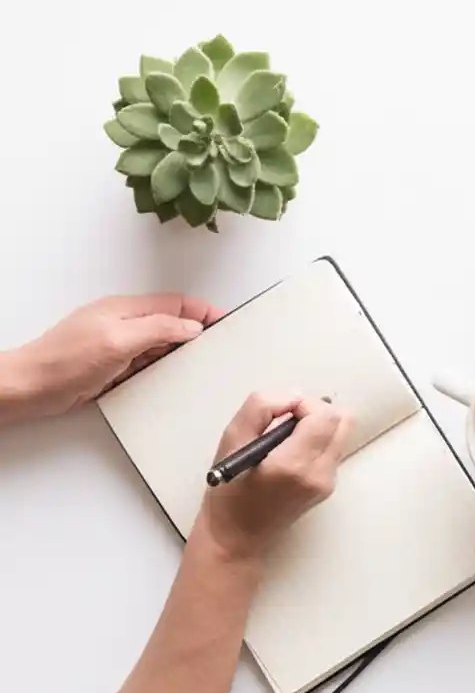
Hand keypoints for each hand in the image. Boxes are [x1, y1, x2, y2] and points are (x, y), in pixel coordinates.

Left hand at [0, 294, 223, 421]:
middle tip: (217, 349)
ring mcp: (118, 346)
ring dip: (178, 355)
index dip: (203, 311)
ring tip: (198, 367)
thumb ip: (158, 330)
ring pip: (160, 346)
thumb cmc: (64, 362)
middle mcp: (124, 324)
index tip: (226, 322)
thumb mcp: (119, 340)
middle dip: (195, 334)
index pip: (176, 303)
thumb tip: (191, 327)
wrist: (30, 389)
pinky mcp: (113, 367)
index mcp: (126, 309)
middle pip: (171, 324)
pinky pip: (146, 366)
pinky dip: (161, 371)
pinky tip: (169, 381)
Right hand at [196, 393, 352, 560]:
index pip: (326, 416)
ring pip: (341, 433)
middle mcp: (320, 474)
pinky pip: (333, 448)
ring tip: (285, 438)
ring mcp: (328, 482)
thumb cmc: (228, 492)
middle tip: (286, 420)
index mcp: (295, 464)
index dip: (305, 404)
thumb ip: (261, 408)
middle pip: (343, 421)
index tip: (281, 412)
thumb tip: (292, 396)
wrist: (237, 537)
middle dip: (316, 411)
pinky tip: (290, 452)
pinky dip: (317, 441)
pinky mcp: (328, 486)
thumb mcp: (232, 440)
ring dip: (318, 425)